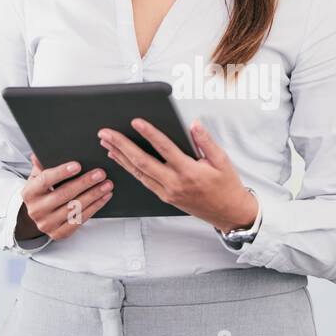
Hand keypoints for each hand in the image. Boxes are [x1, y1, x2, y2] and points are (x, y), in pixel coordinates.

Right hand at [16, 153, 112, 240]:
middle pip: (64, 195)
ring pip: (74, 208)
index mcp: (29, 193)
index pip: (46, 180)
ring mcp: (47, 224)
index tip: (78, 165)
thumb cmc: (42, 191)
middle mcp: (36, 210)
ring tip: (107, 185)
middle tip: (100, 174)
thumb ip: (41, 165)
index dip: (62, 172)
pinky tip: (104, 197)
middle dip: (84, 183)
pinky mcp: (59, 234)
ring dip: (94, 195)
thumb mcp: (38, 177)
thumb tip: (38, 154)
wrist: (40, 215)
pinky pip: (80, 220)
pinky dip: (94, 207)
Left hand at [98, 119, 257, 231]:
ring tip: (106, 143)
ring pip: (138, 173)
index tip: (136, 122)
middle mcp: (174, 183)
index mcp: (189, 171)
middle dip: (121, 145)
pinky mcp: (165, 197)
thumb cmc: (226, 186)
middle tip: (106, 133)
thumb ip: (206, 141)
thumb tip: (194, 125)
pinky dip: (129, 168)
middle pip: (142, 161)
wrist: (228, 213)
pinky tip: (120, 158)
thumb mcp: (222, 160)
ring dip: (120, 156)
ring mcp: (167, 192)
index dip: (149, 133)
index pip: (164, 148)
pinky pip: (143, 181)